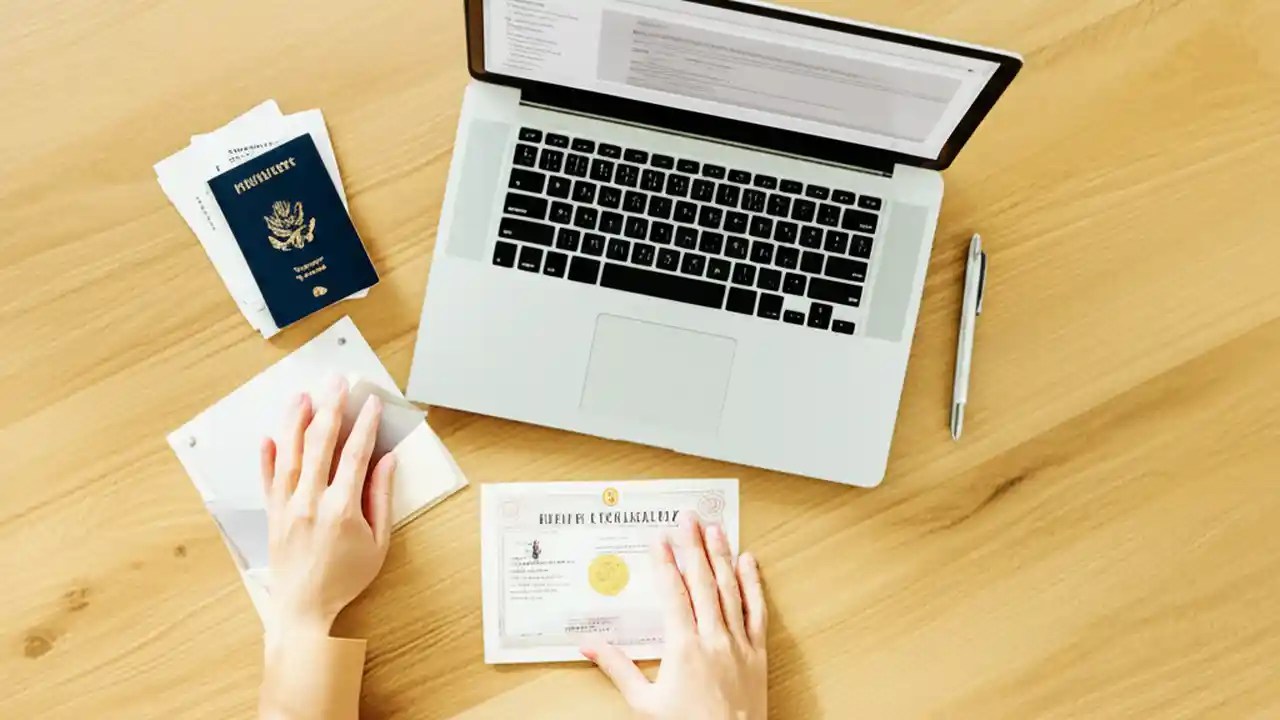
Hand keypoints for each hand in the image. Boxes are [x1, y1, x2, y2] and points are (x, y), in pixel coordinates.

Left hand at [259, 376, 396, 636]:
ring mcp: (287, 506)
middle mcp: (310, 501)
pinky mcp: (272, 514)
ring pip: (290, 453)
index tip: (370, 404)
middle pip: (320, 443)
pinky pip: (268, 478)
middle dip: (331, 408)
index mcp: (342, 507)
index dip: (365, 424)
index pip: (355, 453)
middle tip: (337, 383)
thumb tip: (385, 462)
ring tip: (303, 396)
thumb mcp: (378, 541)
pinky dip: (267, 455)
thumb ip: (381, 497)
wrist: (304, 609)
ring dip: (296, 420)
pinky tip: (270, 435)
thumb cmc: (345, 578)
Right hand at [583, 512, 767, 719]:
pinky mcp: (757, 654)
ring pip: (730, 589)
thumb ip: (618, 669)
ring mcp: (738, 644)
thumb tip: (588, 646)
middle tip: (688, 518)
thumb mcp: (645, 704)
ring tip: (714, 529)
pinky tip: (748, 562)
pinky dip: (753, 584)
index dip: (665, 562)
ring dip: (721, 556)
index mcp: (684, 648)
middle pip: (702, 582)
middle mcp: (714, 639)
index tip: (659, 537)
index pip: (673, 593)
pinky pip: (757, 611)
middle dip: (693, 546)